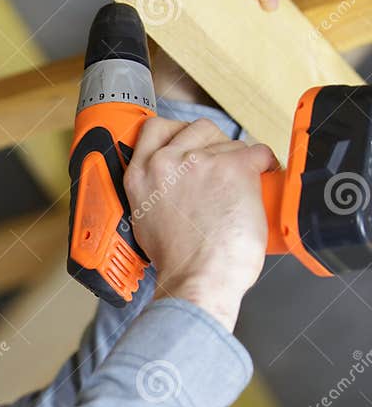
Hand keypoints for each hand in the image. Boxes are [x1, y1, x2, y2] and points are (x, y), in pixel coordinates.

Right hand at [124, 118, 278, 330]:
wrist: (198, 278)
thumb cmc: (178, 262)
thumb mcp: (145, 221)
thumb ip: (154, 192)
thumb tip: (174, 184)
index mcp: (141, 176)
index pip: (154, 128)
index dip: (177, 131)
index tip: (190, 141)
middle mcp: (166, 162)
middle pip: (197, 128)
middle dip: (214, 144)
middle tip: (222, 166)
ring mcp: (199, 162)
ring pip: (229, 141)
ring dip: (238, 159)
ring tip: (239, 187)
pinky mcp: (232, 167)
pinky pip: (258, 153)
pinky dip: (265, 166)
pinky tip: (261, 183)